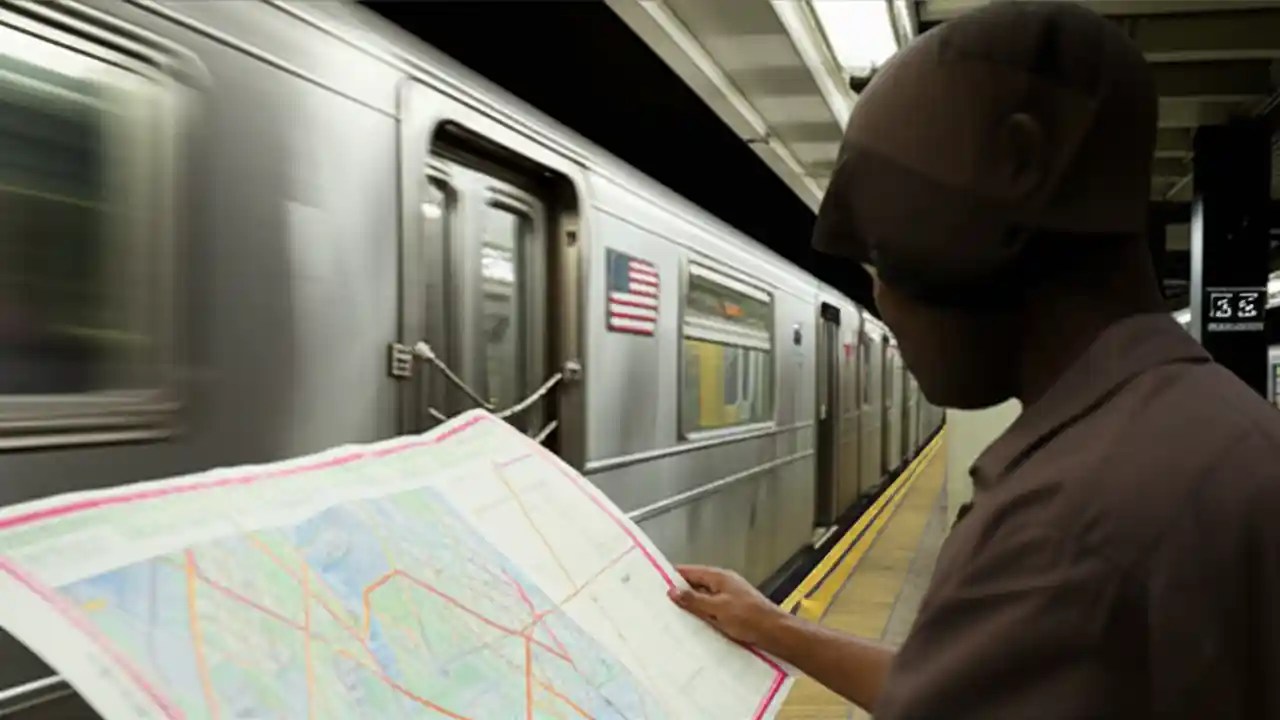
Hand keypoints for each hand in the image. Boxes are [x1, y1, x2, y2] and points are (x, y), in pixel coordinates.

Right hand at [667, 564, 787, 646]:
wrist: (775, 632)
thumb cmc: (747, 618)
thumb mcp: (717, 608)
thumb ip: (694, 600)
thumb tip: (672, 590)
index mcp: (719, 577)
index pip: (690, 571)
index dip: (673, 576)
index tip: (654, 583)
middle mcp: (723, 583)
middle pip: (695, 584)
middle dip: (679, 592)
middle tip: (658, 603)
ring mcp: (728, 596)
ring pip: (703, 597)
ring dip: (690, 605)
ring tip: (671, 615)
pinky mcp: (732, 610)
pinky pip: (711, 608)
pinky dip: (701, 614)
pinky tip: (692, 625)